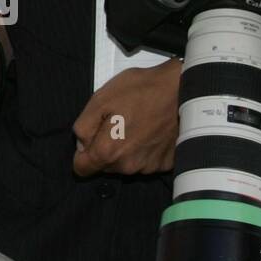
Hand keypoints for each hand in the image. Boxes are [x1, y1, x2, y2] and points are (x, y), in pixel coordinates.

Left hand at [72, 59, 180, 175]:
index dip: (81, 154)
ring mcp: (149, 167)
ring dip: (124, 149)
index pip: (82, 169)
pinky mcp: (166, 164)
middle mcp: (129, 166)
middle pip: (104, 165)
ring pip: (125, 164)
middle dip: (104, 148)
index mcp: (108, 152)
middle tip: (115, 123)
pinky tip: (149, 131)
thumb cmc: (137, 91)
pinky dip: (143, 150)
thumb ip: (83, 127)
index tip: (90, 139)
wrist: (179, 90)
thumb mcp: (99, 100)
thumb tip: (81, 145)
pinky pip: (145, 161)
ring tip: (134, 124)